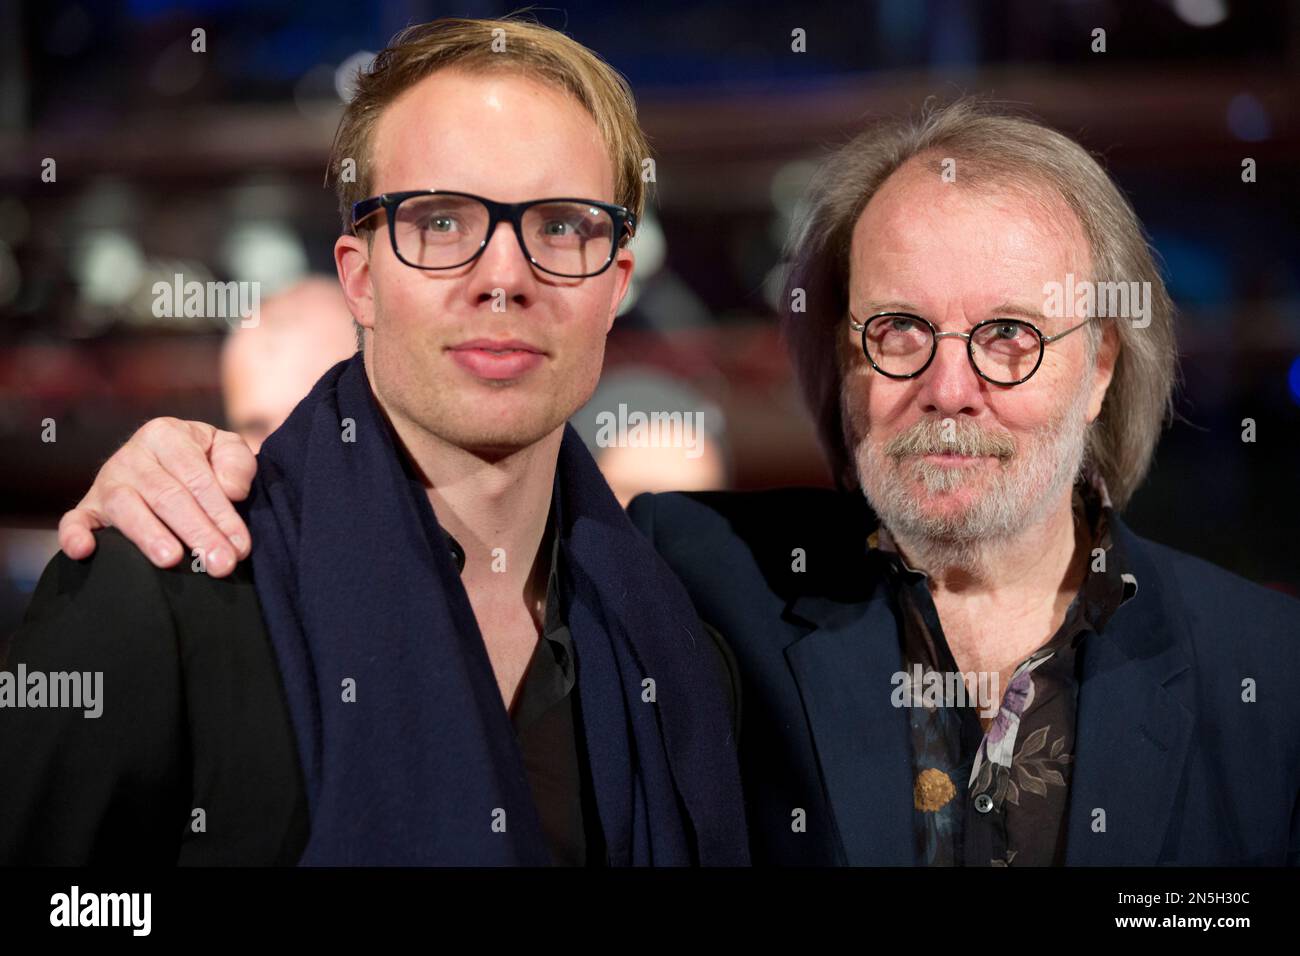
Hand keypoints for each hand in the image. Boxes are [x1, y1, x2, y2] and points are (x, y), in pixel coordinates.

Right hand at [58, 418, 256, 576]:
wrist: (171, 461)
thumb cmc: (206, 460)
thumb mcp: (227, 450)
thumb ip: (236, 463)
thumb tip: (230, 491)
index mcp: (166, 435)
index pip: (197, 478)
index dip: (221, 513)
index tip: (240, 546)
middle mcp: (132, 456)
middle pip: (167, 496)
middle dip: (198, 533)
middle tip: (220, 565)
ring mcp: (107, 482)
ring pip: (127, 508)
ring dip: (150, 536)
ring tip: (171, 560)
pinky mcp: (88, 507)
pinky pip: (75, 520)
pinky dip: (74, 535)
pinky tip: (84, 551)